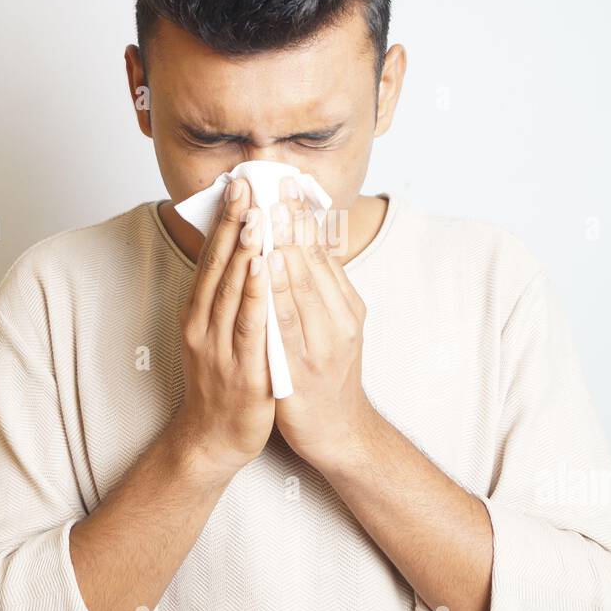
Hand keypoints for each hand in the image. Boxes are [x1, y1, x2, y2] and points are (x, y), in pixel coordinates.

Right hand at [172, 177, 275, 478]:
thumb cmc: (223, 380)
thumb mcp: (218, 330)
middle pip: (220, 266)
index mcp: (200, 312)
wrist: (214, 437)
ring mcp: (219, 347)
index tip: (238, 185)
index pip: (213, 257)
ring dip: (243, 251)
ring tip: (255, 216)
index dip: (225, 220)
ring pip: (231, 291)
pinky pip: (249, 327)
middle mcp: (204, 324)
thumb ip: (227, 294)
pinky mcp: (241, 370)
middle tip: (245, 185)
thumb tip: (242, 251)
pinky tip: (262, 270)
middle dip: (234, 224)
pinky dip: (254, 296)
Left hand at [267, 176, 374, 470]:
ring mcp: (324, 340)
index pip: (322, 249)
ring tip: (267, 211)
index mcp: (345, 303)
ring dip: (283, 244)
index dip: (302, 213)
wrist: (339, 431)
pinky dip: (278, 291)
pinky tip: (266, 266)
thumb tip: (302, 243)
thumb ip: (319, 288)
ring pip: (302, 284)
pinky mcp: (306, 365)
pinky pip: (288, 321)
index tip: (286, 178)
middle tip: (273, 180)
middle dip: (290, 218)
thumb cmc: (325, 375)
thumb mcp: (331, 325)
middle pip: (312, 258)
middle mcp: (339, 317)